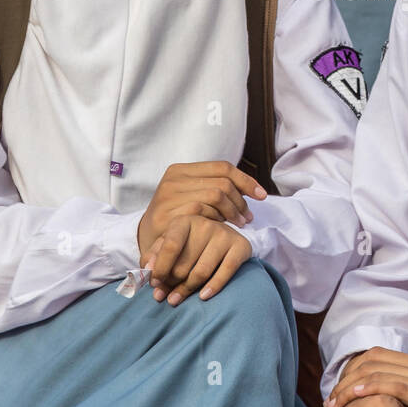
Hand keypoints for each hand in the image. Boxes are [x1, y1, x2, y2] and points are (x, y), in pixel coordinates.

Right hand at [137, 161, 267, 258]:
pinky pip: (204, 213)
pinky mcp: (169, 216)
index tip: (261, 195)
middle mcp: (174, 179)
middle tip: (248, 217)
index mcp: (180, 170)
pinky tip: (221, 229)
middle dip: (241, 201)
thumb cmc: (175, 217)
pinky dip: (217, 221)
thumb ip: (212, 187)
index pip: (222, 167)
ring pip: (215, 196)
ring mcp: (169, 197)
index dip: (246, 180)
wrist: (146, 239)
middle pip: (222, 182)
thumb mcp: (190, 195)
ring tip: (240, 224)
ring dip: (233, 212)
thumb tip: (250, 187)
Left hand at [144, 213, 252, 305]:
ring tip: (176, 300)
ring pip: (201, 272)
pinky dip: (213, 287)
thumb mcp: (169, 245)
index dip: (160, 268)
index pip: (170, 246)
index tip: (154, 284)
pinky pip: (225, 272)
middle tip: (166, 295)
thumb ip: (154, 256)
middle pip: (184, 264)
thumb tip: (147, 270)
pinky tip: (203, 297)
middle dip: (172, 284)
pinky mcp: (240, 246)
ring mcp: (224, 235)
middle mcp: (205, 224)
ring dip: (187, 290)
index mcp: (184, 221)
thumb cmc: (190, 244)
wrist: (225, 237)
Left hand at [324, 346, 407, 406]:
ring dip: (348, 387)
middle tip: (330, 400)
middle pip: (370, 360)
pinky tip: (352, 397)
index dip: (351, 370)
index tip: (338, 390)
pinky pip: (391, 384)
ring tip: (334, 403)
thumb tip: (382, 396)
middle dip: (344, 379)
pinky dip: (367, 388)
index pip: (376, 355)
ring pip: (375, 370)